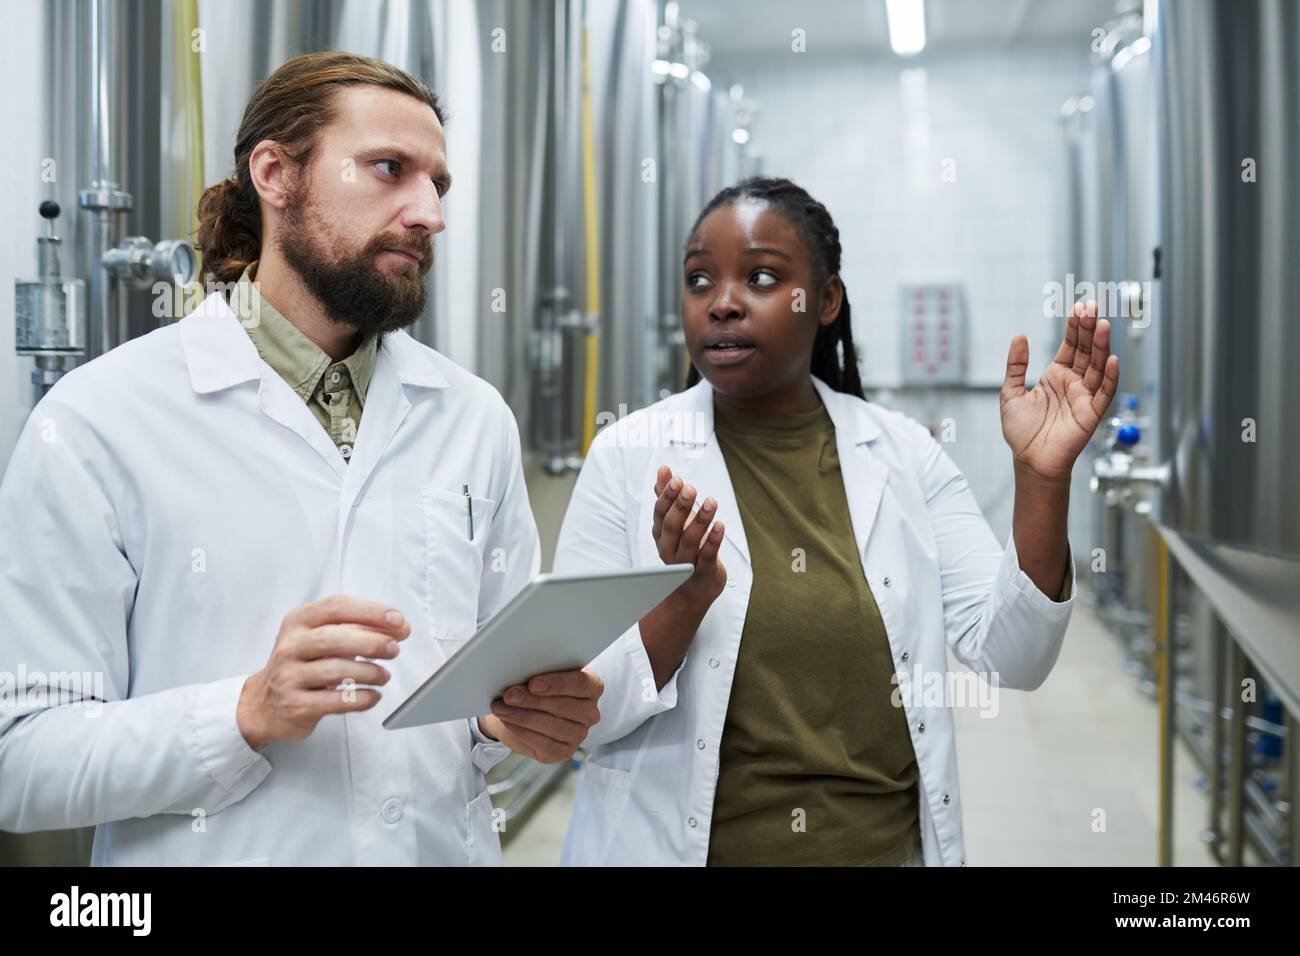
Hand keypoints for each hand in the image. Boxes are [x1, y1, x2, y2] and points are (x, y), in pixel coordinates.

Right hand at [237, 595, 410, 750]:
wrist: (264, 704)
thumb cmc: (303, 664)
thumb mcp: (321, 637)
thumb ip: (358, 628)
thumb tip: (399, 627)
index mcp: (299, 621)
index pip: (336, 607)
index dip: (371, 611)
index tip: (398, 619)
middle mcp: (290, 645)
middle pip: (334, 638)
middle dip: (371, 642)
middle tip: (394, 649)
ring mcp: (289, 676)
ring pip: (335, 670)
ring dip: (369, 672)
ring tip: (384, 675)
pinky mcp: (295, 705)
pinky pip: (334, 701)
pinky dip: (361, 698)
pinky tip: (373, 695)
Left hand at [477, 668, 603, 762]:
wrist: (521, 709)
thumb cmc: (535, 686)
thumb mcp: (539, 674)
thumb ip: (538, 671)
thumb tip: (520, 674)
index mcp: (592, 686)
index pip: (581, 683)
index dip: (557, 684)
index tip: (533, 684)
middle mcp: (590, 712)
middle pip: (563, 705)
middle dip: (532, 700)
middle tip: (509, 695)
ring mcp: (579, 734)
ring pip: (552, 726)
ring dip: (522, 716)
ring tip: (502, 708)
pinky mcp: (564, 752)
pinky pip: (544, 743)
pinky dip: (522, 731)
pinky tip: (508, 722)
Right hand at [651, 465, 726, 606]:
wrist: (692, 588)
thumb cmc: (684, 548)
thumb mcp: (676, 521)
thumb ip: (668, 495)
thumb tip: (663, 469)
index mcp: (661, 534)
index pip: (660, 513)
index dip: (667, 497)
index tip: (677, 479)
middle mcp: (669, 548)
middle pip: (671, 526)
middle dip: (680, 506)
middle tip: (691, 488)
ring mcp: (685, 562)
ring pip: (689, 540)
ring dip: (700, 520)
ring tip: (711, 501)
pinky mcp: (704, 572)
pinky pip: (707, 556)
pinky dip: (713, 540)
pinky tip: (720, 525)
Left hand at [1000, 300, 1119, 480]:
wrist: (1029, 460)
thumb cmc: (1022, 432)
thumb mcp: (1011, 392)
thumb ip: (1016, 365)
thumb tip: (1019, 335)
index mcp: (1056, 376)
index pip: (1071, 346)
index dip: (1075, 327)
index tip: (1079, 306)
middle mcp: (1073, 383)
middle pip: (1086, 351)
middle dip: (1089, 329)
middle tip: (1092, 307)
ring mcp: (1084, 396)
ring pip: (1098, 366)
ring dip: (1102, 346)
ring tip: (1103, 325)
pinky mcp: (1091, 413)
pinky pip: (1105, 393)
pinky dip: (1111, 377)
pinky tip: (1112, 360)